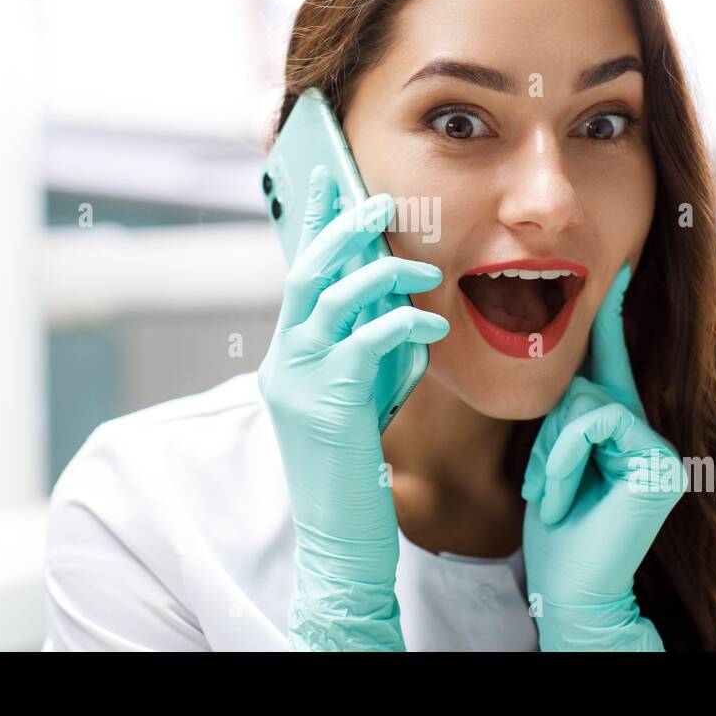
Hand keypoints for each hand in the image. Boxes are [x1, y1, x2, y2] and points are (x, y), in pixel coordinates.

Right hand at [258, 164, 449, 649]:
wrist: (337, 536)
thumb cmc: (354, 467)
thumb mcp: (358, 395)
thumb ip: (368, 349)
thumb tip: (403, 306)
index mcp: (288, 354)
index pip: (297, 275)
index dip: (310, 224)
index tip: (326, 179)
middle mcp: (284, 360)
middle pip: (306, 273)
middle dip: (341, 230)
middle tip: (378, 202)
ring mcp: (299, 380)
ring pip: (331, 298)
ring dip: (380, 274)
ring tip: (424, 269)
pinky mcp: (326, 402)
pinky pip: (365, 343)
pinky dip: (401, 324)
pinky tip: (431, 324)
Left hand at [520, 262, 686, 649]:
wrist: (570, 591)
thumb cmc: (558, 536)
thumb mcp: (551, 461)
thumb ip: (567, 415)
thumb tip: (566, 370)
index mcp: (623, 432)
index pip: (613, 363)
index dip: (614, 316)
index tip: (618, 267)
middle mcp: (649, 434)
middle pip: (583, 387)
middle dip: (547, 432)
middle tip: (539, 484)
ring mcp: (661, 450)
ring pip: (585, 403)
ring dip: (549, 452)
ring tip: (550, 496)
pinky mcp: (660, 464)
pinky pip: (595, 423)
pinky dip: (561, 457)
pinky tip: (560, 497)